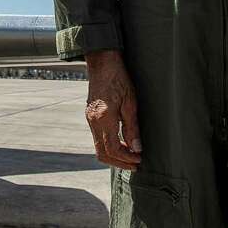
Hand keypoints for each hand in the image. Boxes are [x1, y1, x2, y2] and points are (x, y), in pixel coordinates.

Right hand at [84, 49, 141, 169]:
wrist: (102, 63)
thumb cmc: (119, 79)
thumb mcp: (130, 102)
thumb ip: (132, 127)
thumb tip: (136, 148)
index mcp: (104, 117)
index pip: (112, 149)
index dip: (126, 159)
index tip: (139, 160)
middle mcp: (93, 121)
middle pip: (102, 153)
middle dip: (119, 162)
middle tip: (135, 164)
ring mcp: (89, 119)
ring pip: (98, 147)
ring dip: (114, 155)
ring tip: (130, 156)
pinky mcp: (90, 116)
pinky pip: (97, 138)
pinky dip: (109, 146)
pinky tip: (121, 143)